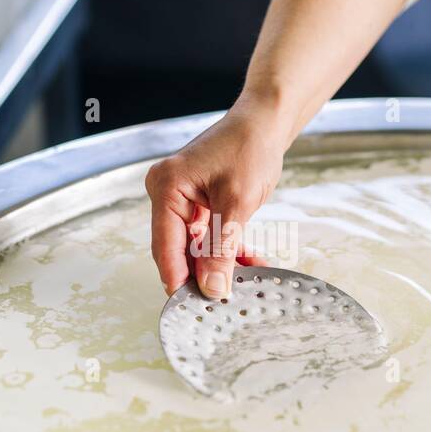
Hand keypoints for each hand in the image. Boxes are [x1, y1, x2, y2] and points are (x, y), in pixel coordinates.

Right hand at [145, 104, 287, 298]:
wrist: (266, 123)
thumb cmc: (249, 148)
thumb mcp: (236, 204)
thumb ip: (221, 249)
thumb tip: (213, 288)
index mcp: (166, 188)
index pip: (165, 246)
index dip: (178, 279)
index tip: (192, 308)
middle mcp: (167, 195)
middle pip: (178, 250)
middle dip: (203, 274)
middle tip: (225, 299)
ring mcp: (182, 201)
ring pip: (196, 248)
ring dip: (220, 265)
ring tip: (247, 280)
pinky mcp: (199, 206)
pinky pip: (208, 238)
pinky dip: (227, 251)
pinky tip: (250, 263)